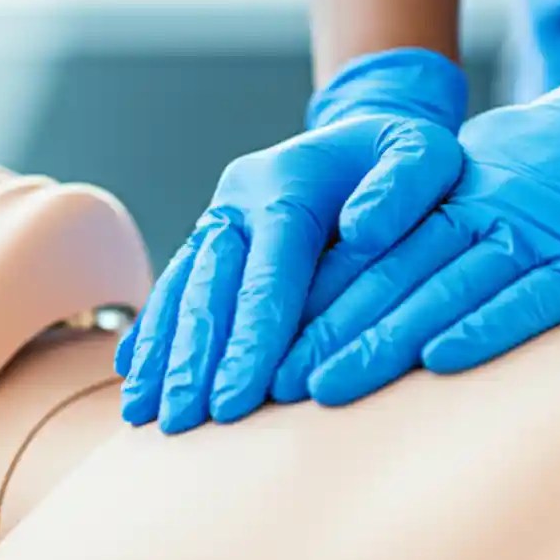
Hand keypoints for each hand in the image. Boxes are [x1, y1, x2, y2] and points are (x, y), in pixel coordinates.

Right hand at [117, 49, 466, 432]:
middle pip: (210, 287)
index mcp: (289, 183)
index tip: (238, 398)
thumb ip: (405, 183)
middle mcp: (241, 200)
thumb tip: (362, 231)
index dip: (252, 339)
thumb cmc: (406, 159)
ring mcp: (220, 219)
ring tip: (144, 415)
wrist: (365, 135)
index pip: (268, 274)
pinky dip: (153, 332)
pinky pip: (175, 287)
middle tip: (184, 424)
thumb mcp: (425, 151)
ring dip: (162, 354)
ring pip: (182, 290)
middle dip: (194, 360)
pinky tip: (135, 374)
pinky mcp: (212, 238)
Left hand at [272, 0, 559, 404]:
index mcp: (453, 194)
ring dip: (383, 342)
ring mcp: (535, 236)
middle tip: (274, 382)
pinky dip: (484, 328)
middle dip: (328, 333)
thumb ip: (442, 205)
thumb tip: (388, 238)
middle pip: (390, 278)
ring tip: (329, 387)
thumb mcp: (492, 162)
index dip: (318, 299)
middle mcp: (482, 212)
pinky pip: (530, 299)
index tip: (270, 341)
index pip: (371, 251)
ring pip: (444, 292)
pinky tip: (439, 361)